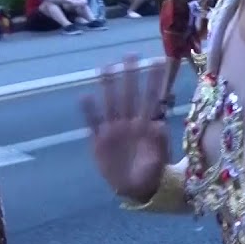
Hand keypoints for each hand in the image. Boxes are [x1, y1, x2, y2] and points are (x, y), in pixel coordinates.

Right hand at [80, 57, 169, 201]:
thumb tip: (161, 123)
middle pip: (129, 95)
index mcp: (146, 125)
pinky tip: (83, 96)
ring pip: (111, 103)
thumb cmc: (152, 171)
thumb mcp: (160, 158)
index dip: (154, 81)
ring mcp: (113, 130)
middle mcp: (129, 122)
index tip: (158, 61)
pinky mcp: (99, 141)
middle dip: (130, 75)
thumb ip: (161, 141)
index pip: (151, 98)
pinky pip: (93, 124)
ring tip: (105, 66)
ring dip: (108, 86)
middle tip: (131, 54)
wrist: (136, 189)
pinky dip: (89, 112)